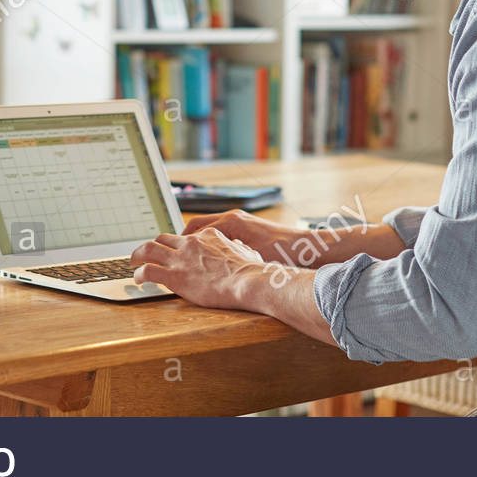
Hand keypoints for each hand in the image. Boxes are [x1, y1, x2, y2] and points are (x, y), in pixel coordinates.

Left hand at [130, 228, 267, 309]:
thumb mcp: (246, 252)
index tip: (174, 251)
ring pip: (149, 249)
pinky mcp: (174, 276)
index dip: (177, 245)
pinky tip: (138, 279)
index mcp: (208, 236)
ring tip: (133, 262)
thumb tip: (245, 253)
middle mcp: (191, 243)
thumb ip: (238, 251)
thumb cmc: (252, 272)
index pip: (186, 236)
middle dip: (152, 245)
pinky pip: (148, 271)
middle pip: (163, 238)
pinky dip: (140, 274)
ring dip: (138, 255)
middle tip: (145, 253)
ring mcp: (181, 259)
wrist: (248, 281)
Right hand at [183, 209, 313, 264]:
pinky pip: (222, 234)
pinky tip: (212, 258)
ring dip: (199, 241)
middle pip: (200, 225)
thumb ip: (225, 253)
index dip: (182, 240)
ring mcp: (241, 222)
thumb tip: (203, 258)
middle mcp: (235, 218)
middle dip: (186, 239)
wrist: (306, 247)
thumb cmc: (282, 251)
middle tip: (173, 253)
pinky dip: (213, 243)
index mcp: (232, 222)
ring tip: (189, 257)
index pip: (196, 227)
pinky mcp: (248, 229)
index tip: (170, 252)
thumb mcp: (250, 255)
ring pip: (211, 230)